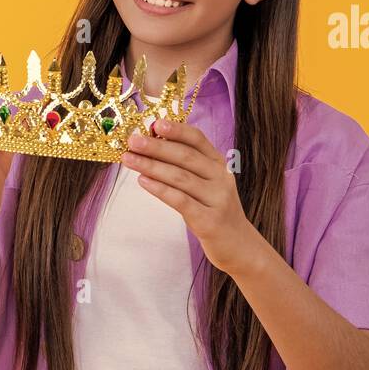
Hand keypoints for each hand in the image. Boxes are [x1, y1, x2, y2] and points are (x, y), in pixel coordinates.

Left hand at [119, 117, 265, 277]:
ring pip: (181, 177)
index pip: (198, 140)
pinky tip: (143, 181)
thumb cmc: (214, 211)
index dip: (177, 129)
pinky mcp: (209, 220)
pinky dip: (160, 189)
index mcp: (219, 164)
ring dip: (152, 166)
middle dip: (157, 146)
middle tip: (133, 140)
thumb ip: (186, 166)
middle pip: (186, 157)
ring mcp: (217, 199)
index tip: (154, 123)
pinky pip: (181, 200)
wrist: (239, 246)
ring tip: (129, 159)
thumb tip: (153, 144)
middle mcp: (221, 178)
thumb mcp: (206, 184)